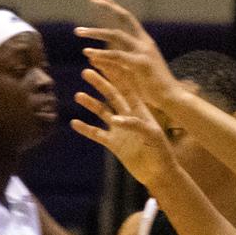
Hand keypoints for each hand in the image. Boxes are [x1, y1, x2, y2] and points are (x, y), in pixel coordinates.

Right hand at [71, 68, 176, 187]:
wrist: (159, 174)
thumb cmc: (161, 153)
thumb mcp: (151, 136)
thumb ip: (135, 125)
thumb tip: (116, 120)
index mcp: (140, 110)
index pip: (127, 87)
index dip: (117, 74)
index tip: (106, 61)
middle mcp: (128, 117)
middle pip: (111, 95)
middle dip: (100, 83)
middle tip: (87, 71)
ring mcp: (120, 130)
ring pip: (102, 112)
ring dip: (90, 103)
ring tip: (78, 95)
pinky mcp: (114, 144)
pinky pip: (97, 134)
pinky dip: (86, 129)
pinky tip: (74, 122)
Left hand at [76, 0, 180, 105]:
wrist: (173, 99)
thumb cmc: (154, 88)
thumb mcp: (132, 71)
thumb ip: (115, 61)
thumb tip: (93, 56)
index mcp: (145, 42)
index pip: (127, 18)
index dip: (113, 6)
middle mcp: (145, 42)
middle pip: (125, 18)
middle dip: (108, 6)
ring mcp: (144, 52)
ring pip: (116, 36)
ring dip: (95, 33)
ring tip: (77, 31)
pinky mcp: (141, 65)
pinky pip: (117, 56)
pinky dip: (101, 54)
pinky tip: (87, 52)